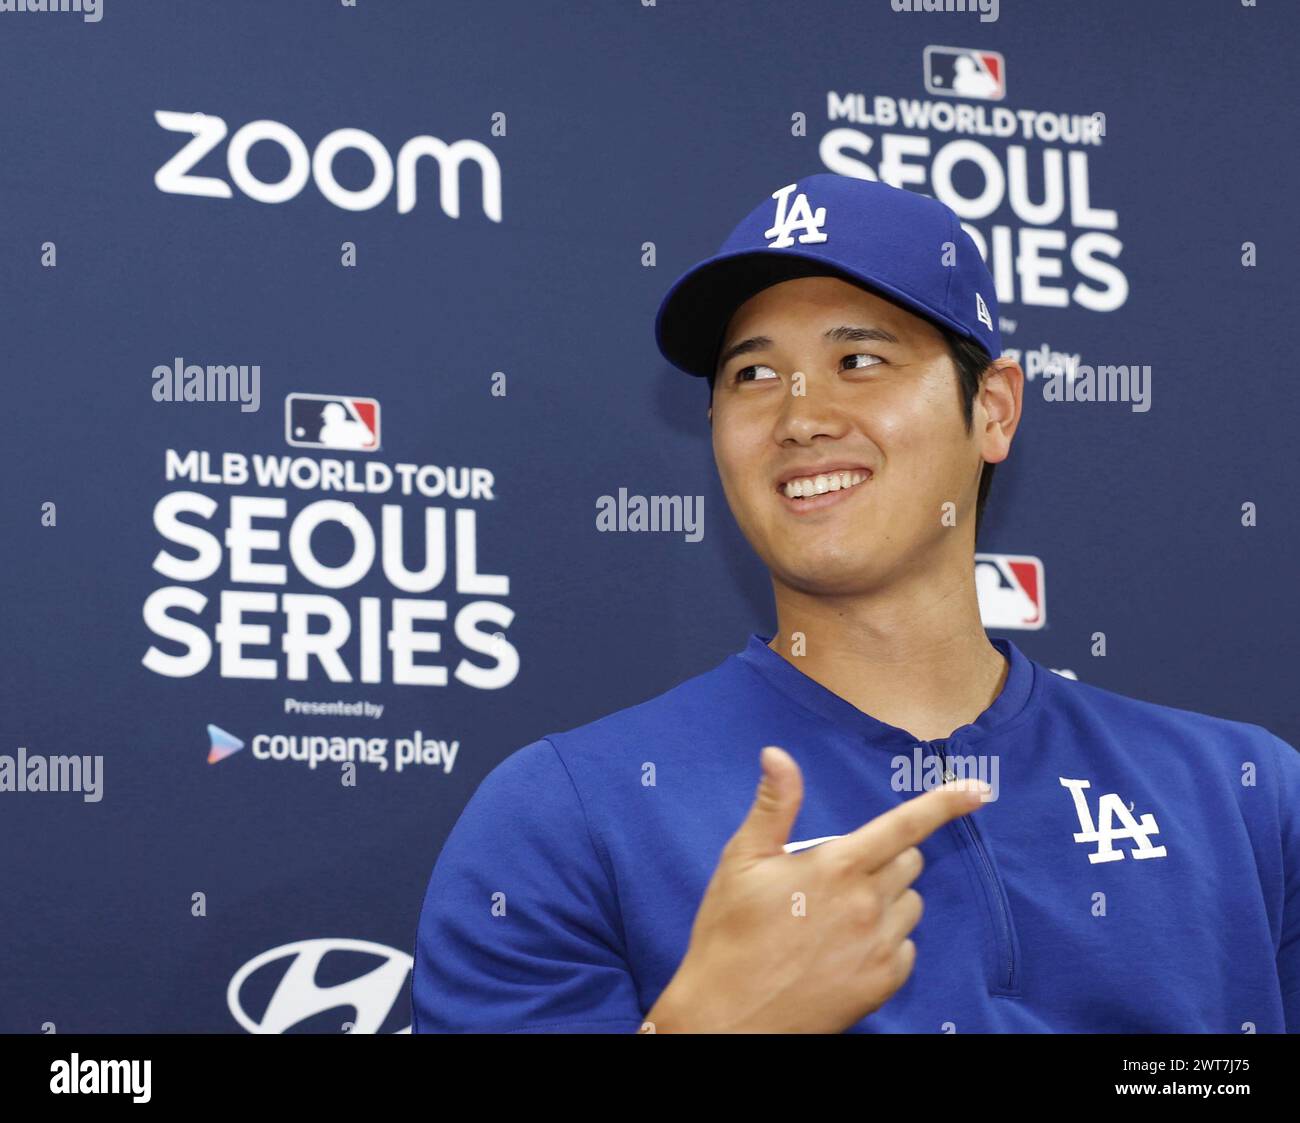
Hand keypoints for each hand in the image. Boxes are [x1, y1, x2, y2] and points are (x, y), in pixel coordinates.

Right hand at [643, 745, 986, 1032]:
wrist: (730, 1017)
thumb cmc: (730, 935)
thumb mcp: (742, 861)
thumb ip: (774, 805)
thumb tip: (778, 754)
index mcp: (837, 867)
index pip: (904, 826)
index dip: (944, 804)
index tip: (976, 790)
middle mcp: (867, 904)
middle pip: (908, 862)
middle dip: (885, 858)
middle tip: (838, 875)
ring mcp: (879, 947)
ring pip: (910, 904)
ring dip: (887, 899)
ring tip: (838, 915)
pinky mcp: (882, 983)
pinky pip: (906, 947)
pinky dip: (886, 940)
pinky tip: (846, 947)